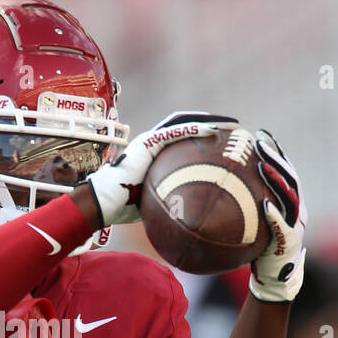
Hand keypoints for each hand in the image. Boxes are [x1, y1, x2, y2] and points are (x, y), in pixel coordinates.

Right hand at [86, 110, 239, 227]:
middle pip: (186, 125)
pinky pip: (176, 132)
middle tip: (232, 126)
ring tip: (230, 123)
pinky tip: (213, 130)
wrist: (105, 202)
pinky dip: (195, 129)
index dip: (202, 134)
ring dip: (208, 121)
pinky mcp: (148, 142)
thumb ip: (169, 199)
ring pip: (184, 123)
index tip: (222, 138)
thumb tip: (189, 217)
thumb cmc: (124, 206)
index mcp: (153, 153)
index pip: (181, 138)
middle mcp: (152, 142)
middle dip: (210, 122)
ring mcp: (150, 140)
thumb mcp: (154, 200)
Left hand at [248, 131, 306, 303]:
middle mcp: (296, 211)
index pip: (284, 172)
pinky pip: (283, 228)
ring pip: (290, 199)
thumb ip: (241, 206)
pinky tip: (265, 205)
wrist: (273, 280)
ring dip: (278, 181)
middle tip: (261, 141)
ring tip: (263, 166)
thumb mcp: (249, 224)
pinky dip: (276, 216)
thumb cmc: (257, 250)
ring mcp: (295, 226)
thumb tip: (211, 187)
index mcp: (288, 203)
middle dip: (276, 158)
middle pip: (289, 178)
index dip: (276, 153)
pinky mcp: (289, 244)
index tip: (262, 136)